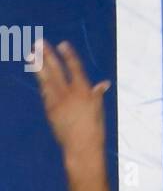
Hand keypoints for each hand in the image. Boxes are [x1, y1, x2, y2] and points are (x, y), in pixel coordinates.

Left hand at [31, 41, 110, 160]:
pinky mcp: (50, 110)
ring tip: (31, 55)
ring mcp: (58, 102)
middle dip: (47, 56)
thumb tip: (104, 84)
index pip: (75, 68)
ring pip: (46, 80)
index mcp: (84, 91)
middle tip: (39, 43)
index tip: (62, 44)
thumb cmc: (95, 128)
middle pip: (56, 70)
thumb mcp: (99, 109)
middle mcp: (69, 94)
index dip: (69, 55)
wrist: (82, 146)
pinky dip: (42, 83)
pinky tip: (37, 75)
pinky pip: (45, 93)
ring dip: (38, 66)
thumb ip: (97, 94)